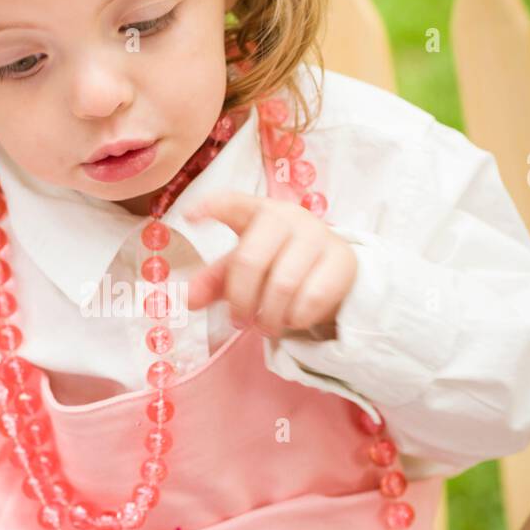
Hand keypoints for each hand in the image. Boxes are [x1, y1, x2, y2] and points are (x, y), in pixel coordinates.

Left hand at [184, 191, 357, 335]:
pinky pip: (313, 297)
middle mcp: (289, 217)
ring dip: (268, 315)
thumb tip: (188, 299)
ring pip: (282, 284)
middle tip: (239, 322)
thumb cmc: (279, 261)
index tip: (190, 216)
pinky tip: (292, 319)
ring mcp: (318, 235)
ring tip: (265, 326)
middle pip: (251, 260)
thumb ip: (215, 280)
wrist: (333, 267)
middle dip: (240, 299)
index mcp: (259, 212)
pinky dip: (296, 317)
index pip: (233, 202)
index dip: (212, 206)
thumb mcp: (245, 267)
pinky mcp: (341, 260)